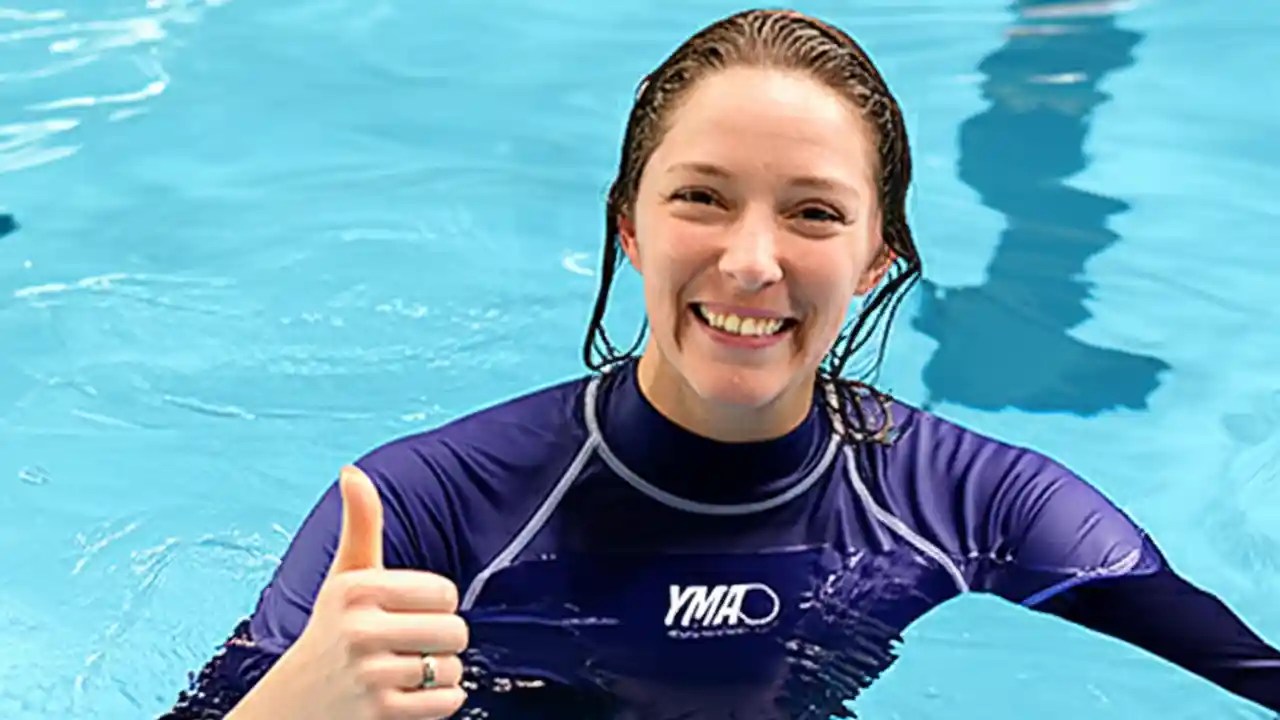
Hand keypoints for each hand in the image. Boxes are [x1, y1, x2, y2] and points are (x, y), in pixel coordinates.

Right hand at [237, 465, 467, 719]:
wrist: (296, 702)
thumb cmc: (334, 628)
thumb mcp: (345, 576)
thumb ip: (361, 524)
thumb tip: (351, 470)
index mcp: (356, 588)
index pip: (446, 593)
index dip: (435, 604)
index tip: (406, 611)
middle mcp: (359, 630)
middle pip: (456, 631)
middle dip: (442, 641)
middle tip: (409, 644)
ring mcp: (369, 675)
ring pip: (453, 668)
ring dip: (439, 673)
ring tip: (404, 670)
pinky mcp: (380, 713)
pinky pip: (449, 701)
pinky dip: (440, 701)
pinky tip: (408, 694)